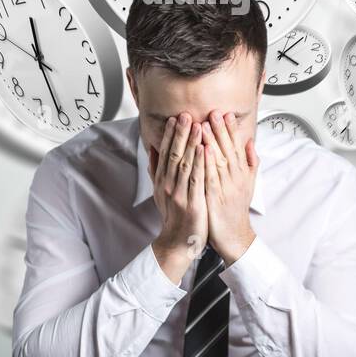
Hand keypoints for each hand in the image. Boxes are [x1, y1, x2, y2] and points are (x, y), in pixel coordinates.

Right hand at [148, 114, 207, 282]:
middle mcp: (168, 185)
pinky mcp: (192, 202)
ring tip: (196, 125)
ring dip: (191, 143)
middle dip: (180, 133)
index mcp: (162, 181)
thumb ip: (156, 169)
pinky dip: (200, 163)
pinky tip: (204, 149)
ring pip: (185, 164)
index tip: (174, 118)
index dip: (169, 135)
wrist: (177, 242)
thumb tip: (152, 148)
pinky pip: (196, 179)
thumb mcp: (160, 191)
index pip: (164, 153)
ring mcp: (179, 194)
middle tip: (185, 114)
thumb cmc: (173, 215)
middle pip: (173, 154)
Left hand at [201, 111, 257, 262]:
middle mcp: (235, 179)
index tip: (226, 114)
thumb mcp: (249, 184)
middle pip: (228, 151)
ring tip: (205, 125)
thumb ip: (250, 163)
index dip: (231, 130)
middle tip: (215, 112)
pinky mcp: (215, 199)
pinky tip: (203, 151)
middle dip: (221, 130)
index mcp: (241, 175)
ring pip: (219, 162)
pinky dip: (207, 164)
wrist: (235, 237)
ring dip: (212, 142)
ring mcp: (226, 189)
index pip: (236, 148)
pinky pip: (211, 179)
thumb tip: (250, 143)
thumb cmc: (237, 210)